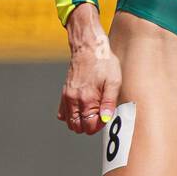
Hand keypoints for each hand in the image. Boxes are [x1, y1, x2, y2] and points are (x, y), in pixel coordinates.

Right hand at [57, 3, 121, 134]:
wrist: (88, 48)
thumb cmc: (103, 63)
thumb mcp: (113, 82)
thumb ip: (109, 103)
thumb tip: (106, 119)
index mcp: (87, 99)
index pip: (89, 126)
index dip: (98, 126)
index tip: (105, 118)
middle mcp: (74, 100)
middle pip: (77, 127)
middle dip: (89, 126)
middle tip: (99, 117)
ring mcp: (67, 97)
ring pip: (69, 122)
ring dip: (80, 122)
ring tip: (92, 112)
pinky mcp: (65, 92)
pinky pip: (62, 112)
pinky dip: (70, 115)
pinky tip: (81, 109)